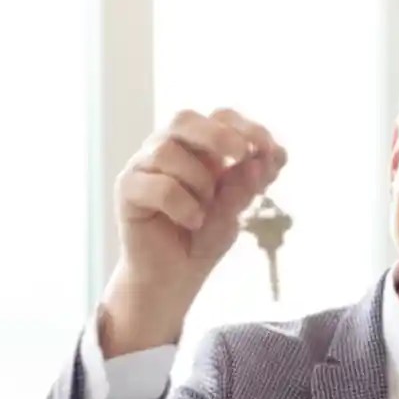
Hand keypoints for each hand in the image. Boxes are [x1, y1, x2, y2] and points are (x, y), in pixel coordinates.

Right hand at [100, 108, 285, 355]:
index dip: (246, 127)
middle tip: (241, 155)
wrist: (172, 280)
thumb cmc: (201, 239)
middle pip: (184, 119)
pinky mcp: (128, 190)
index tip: (270, 149)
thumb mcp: (233, 213)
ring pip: (168, 151)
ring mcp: (143, 168)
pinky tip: (192, 222)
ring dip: (198, 181)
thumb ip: (247, 186)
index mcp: (198, 149)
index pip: (220, 118)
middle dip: (218, 135)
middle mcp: (167, 150)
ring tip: (204, 211)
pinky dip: (183, 204)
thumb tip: (267, 158)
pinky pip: (157, 185)